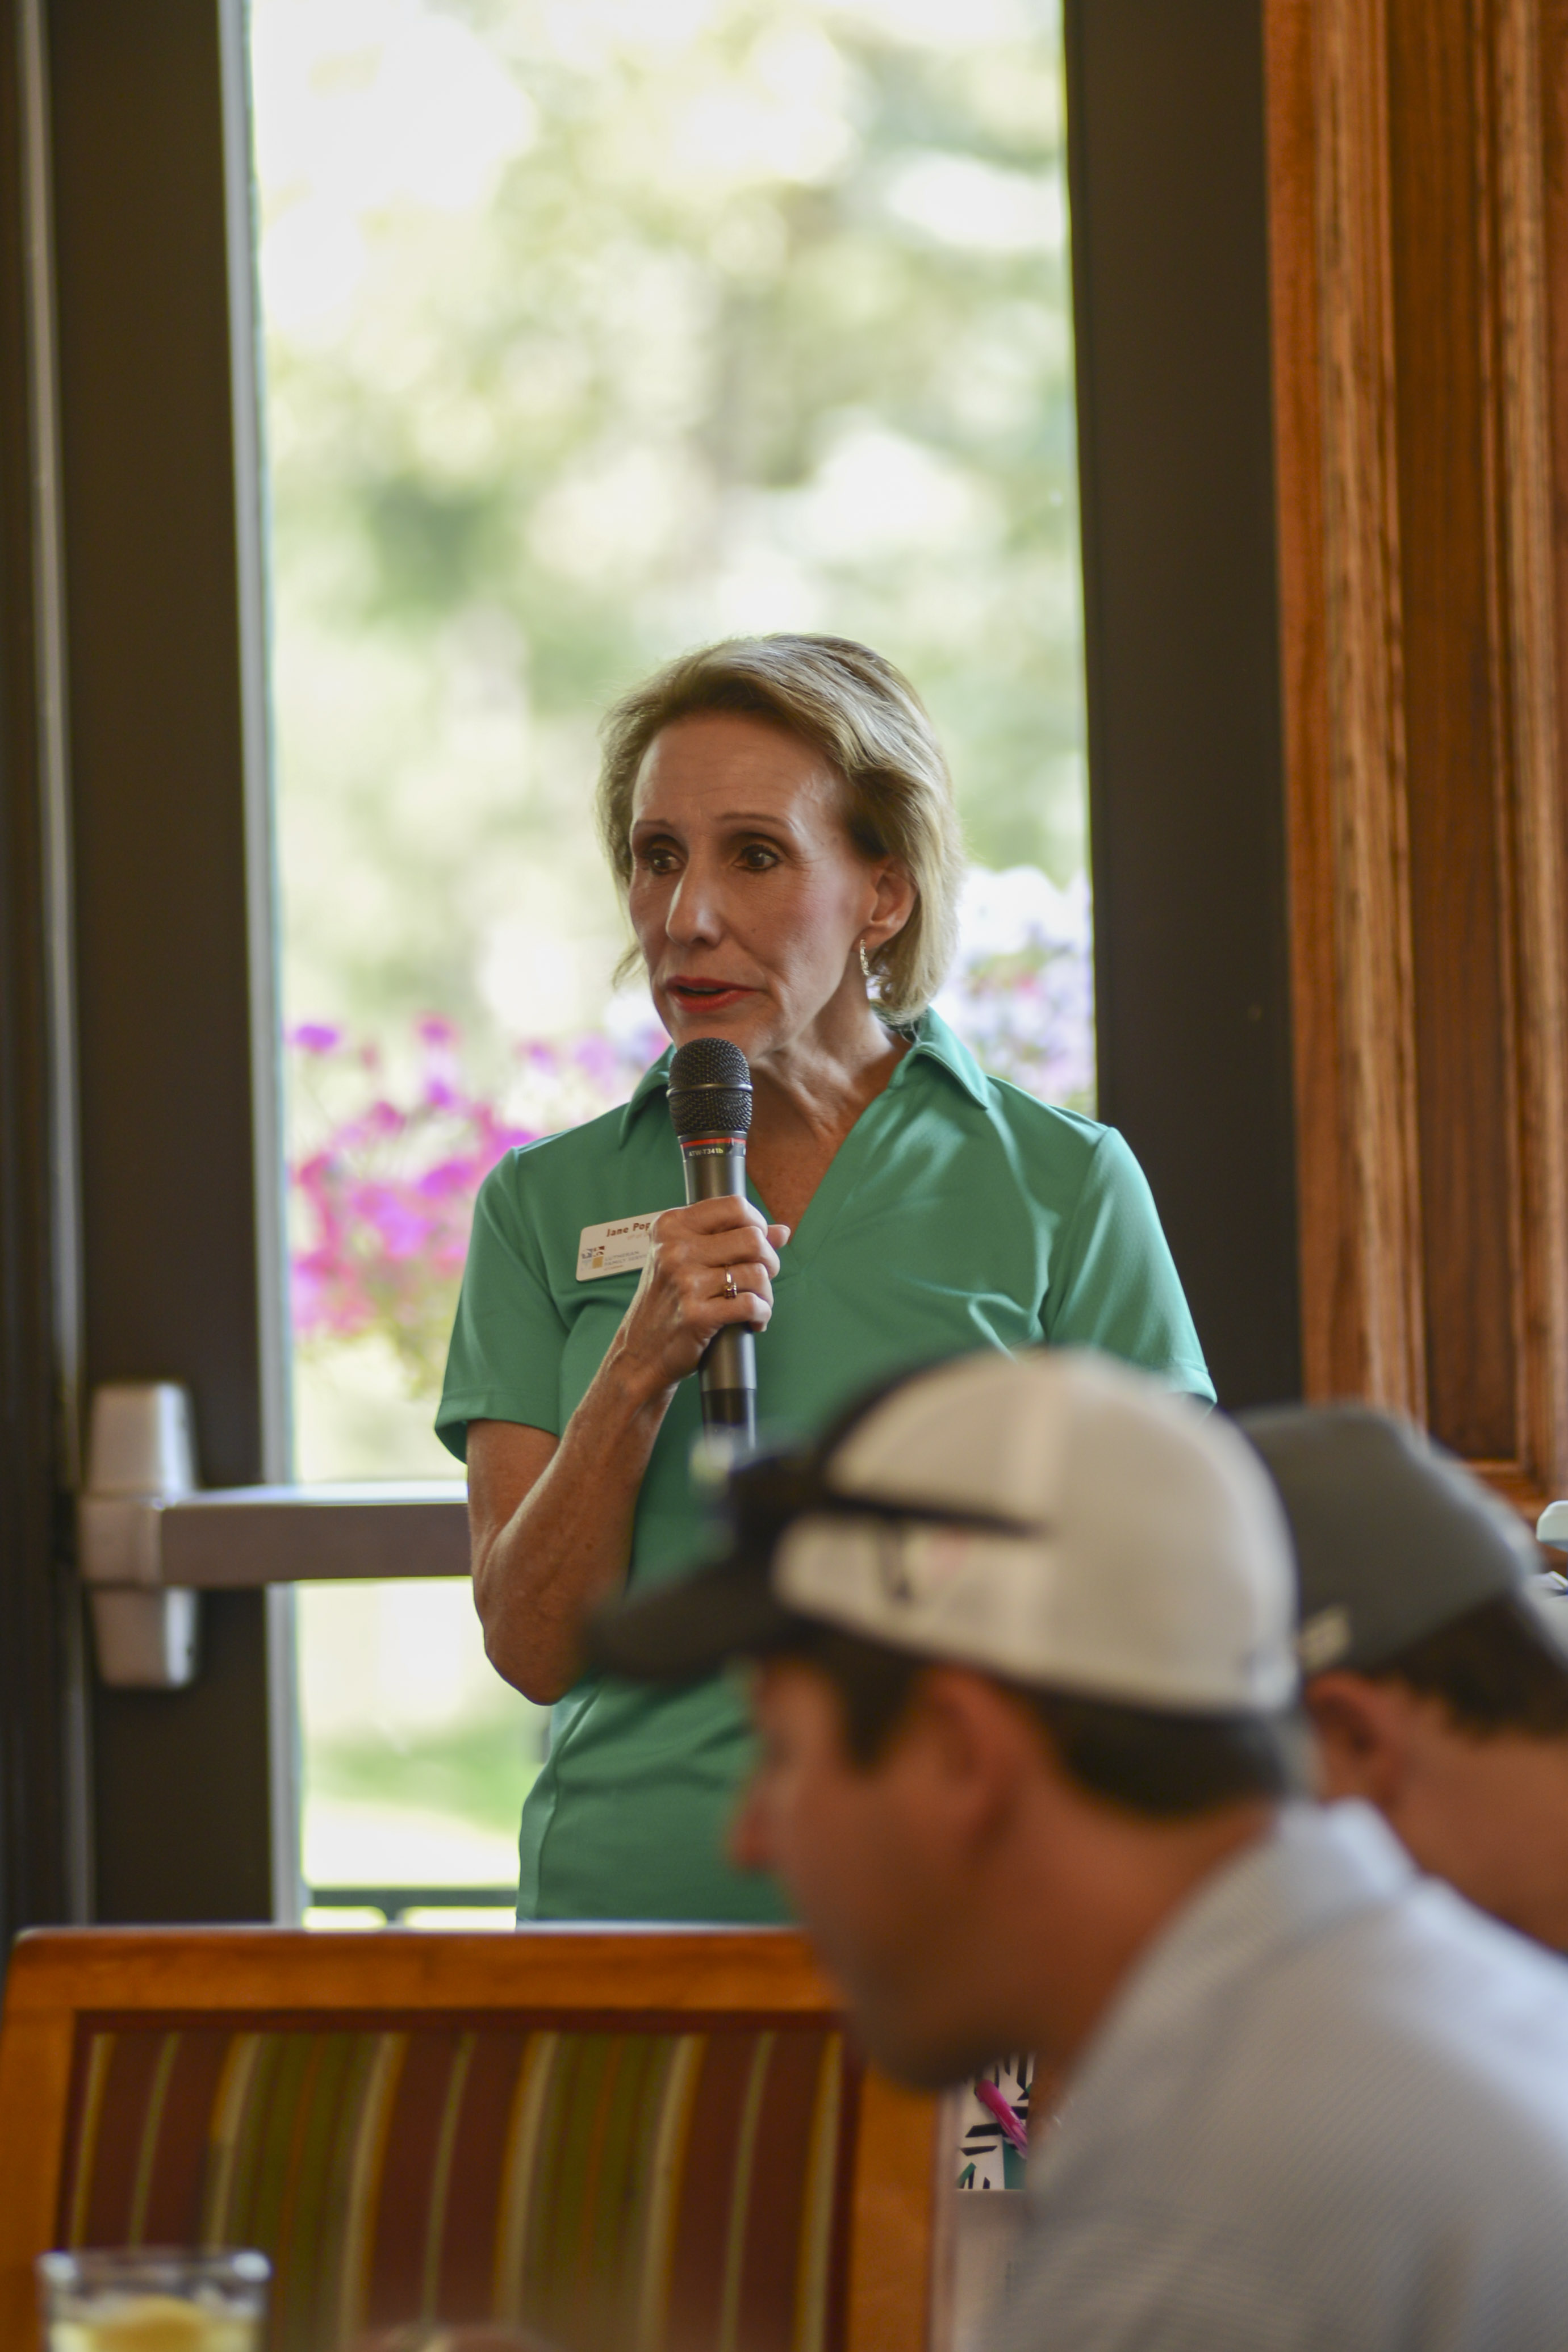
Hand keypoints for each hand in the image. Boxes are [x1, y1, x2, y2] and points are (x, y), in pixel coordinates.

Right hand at [609, 1195, 788, 1405]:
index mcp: (672, 1227)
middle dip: (769, 1260)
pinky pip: (751, 1304)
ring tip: (758, 1303)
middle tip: (763, 1277)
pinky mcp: (696, 1315)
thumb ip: (732, 1239)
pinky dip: (762, 1314)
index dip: (758, 1223)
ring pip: (757, 1273)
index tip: (760, 1242)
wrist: (640, 1353)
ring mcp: (684, 1282)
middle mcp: (675, 1249)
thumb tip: (782, 1231)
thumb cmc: (668, 1303)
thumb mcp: (687, 1260)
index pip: (734, 1206)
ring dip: (767, 1293)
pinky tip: (754, 1320)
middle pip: (752, 1238)